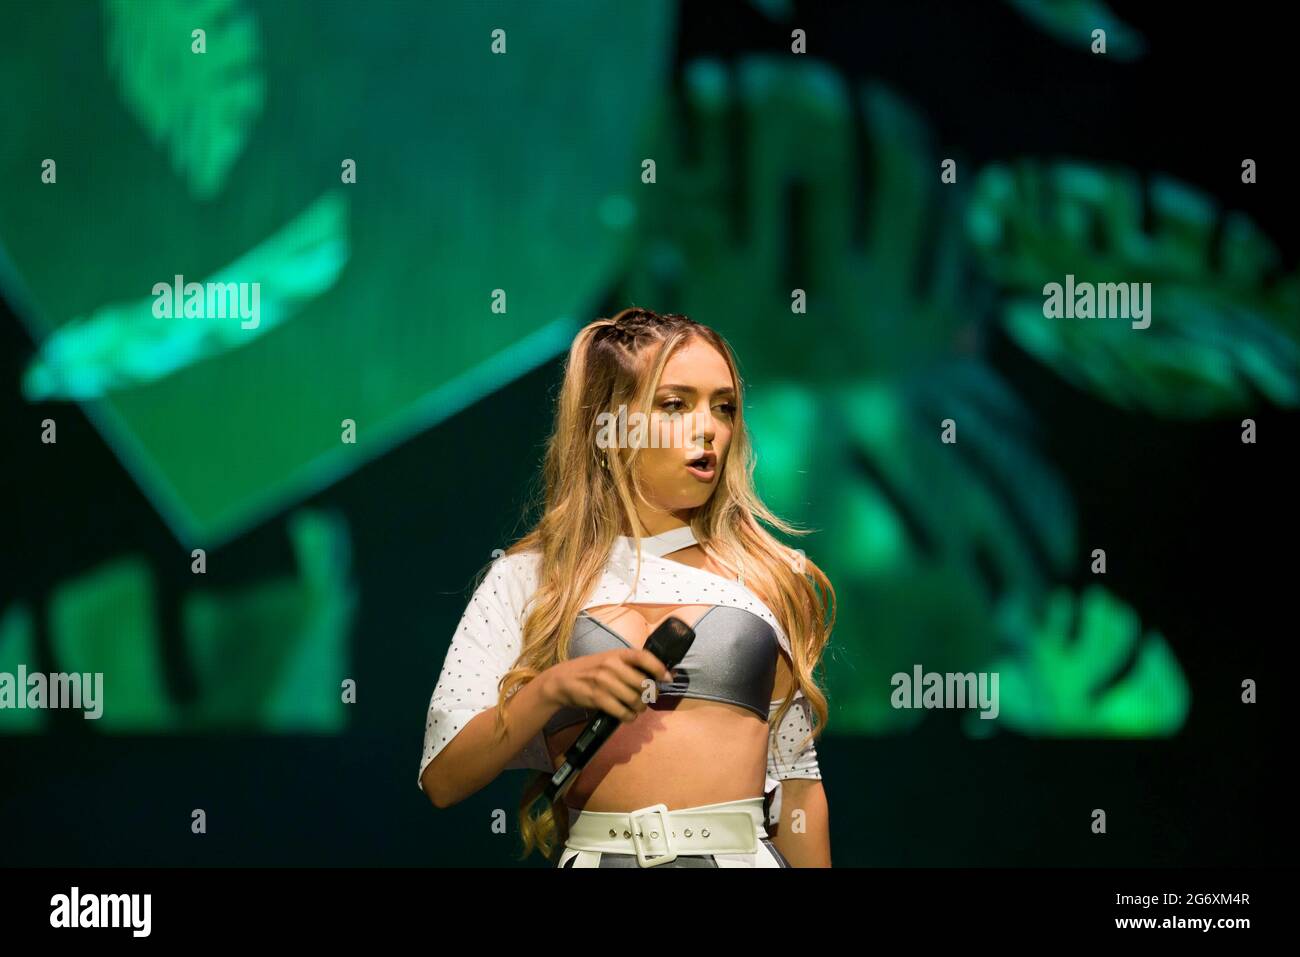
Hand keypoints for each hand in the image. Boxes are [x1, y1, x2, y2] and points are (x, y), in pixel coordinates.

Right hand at [541, 649, 672, 722]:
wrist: (562, 680)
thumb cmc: (590, 669)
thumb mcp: (609, 660)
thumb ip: (629, 666)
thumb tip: (656, 676)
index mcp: (617, 654)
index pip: (644, 657)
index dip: (659, 668)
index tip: (667, 678)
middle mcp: (612, 666)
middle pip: (643, 684)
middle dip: (650, 695)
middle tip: (648, 699)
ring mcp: (604, 682)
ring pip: (635, 700)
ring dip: (640, 709)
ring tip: (637, 708)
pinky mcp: (598, 698)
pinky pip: (623, 712)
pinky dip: (629, 717)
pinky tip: (627, 715)